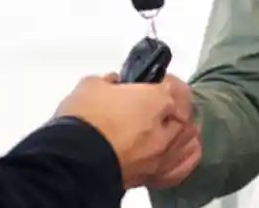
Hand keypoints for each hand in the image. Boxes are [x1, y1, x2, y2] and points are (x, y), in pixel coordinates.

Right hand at [54, 73, 192, 188]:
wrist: (73, 161)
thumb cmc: (83, 123)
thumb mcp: (91, 86)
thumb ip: (108, 83)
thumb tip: (112, 84)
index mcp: (156, 99)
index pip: (176, 87)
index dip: (165, 81)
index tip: (155, 81)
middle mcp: (164, 129)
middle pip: (183, 115)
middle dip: (173, 108)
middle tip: (158, 105)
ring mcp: (160, 156)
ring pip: (186, 141)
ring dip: (181, 131)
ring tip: (171, 126)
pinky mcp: (150, 177)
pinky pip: (179, 168)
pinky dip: (183, 158)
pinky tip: (182, 152)